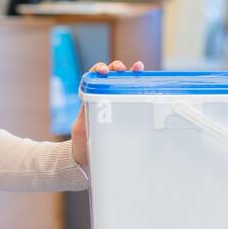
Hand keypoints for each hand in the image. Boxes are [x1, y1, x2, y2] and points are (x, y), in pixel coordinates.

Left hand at [71, 59, 143, 173]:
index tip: (104, 71)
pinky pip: (131, 98)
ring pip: (122, 84)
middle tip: (122, 69)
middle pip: (110, 76)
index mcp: (89, 98)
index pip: (93, 77)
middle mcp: (102, 98)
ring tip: (139, 69)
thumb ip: (85, 115)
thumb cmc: (81, 144)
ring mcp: (113, 104)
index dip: (99, 70)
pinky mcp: (123, 113)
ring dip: (131, 74)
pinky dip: (138, 89)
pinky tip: (147, 84)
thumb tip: (91, 105)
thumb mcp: (82, 128)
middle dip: (117, 68)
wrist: (86, 160)